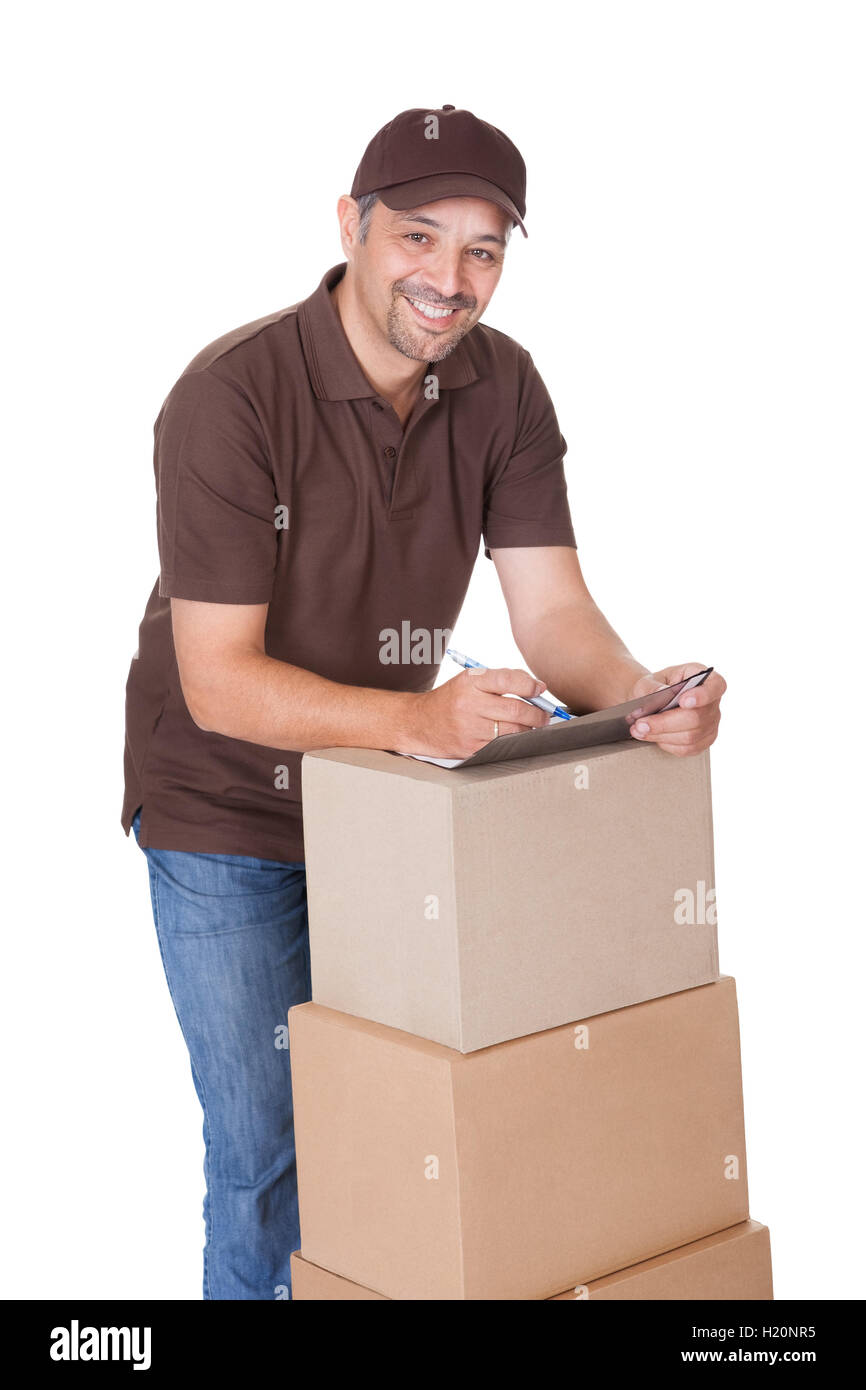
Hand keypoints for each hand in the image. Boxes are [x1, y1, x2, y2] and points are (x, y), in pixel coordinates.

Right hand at [396, 667, 550, 758]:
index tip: (540, 689)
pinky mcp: (471, 748)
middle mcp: (469, 704)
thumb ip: (501, 680)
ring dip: (529, 728)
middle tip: (546, 714)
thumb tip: (536, 687)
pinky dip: (515, 740)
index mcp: (470, 682)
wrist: (420, 723)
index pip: (508, 680)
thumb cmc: (451, 699)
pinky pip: (503, 744)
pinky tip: (517, 736)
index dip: (530, 685)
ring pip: (513, 730)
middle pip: (515, 709)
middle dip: (537, 712)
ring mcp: (470, 728)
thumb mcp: (469, 681)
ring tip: (534, 725)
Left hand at [628, 663, 725, 756]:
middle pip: (698, 717)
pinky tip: (652, 737)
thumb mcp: (647, 681)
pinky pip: (688, 748)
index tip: (683, 701)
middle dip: (666, 723)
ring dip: (662, 735)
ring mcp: (711, 723)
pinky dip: (667, 744)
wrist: (651, 703)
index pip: (716, 685)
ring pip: (691, 736)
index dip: (703, 695)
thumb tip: (660, 693)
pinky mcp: (704, 740)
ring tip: (639, 730)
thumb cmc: (653, 688)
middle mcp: (713, 701)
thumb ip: (652, 686)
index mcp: (705, 678)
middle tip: (641, 724)